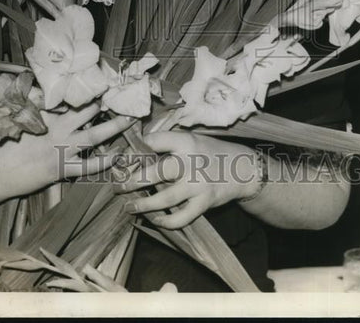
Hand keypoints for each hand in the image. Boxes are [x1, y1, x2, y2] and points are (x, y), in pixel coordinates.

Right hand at [0, 102, 133, 208]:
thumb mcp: (12, 117)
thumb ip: (30, 104)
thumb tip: (40, 90)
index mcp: (44, 115)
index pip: (69, 98)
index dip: (85, 90)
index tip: (101, 80)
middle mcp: (57, 129)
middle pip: (86, 111)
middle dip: (104, 103)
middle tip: (121, 95)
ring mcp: (60, 149)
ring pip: (93, 136)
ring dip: (113, 127)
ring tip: (130, 119)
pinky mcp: (60, 169)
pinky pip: (87, 166)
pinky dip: (103, 162)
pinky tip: (117, 157)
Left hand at [114, 131, 260, 228]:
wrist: (243, 169)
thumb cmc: (209, 152)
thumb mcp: (190, 139)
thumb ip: (167, 144)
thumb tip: (135, 151)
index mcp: (185, 142)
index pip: (153, 142)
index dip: (133, 150)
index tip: (121, 159)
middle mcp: (190, 162)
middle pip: (156, 172)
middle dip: (132, 180)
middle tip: (117, 186)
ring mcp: (197, 185)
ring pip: (165, 198)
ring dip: (143, 204)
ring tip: (128, 207)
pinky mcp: (204, 203)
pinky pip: (181, 217)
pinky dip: (166, 221)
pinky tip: (155, 220)